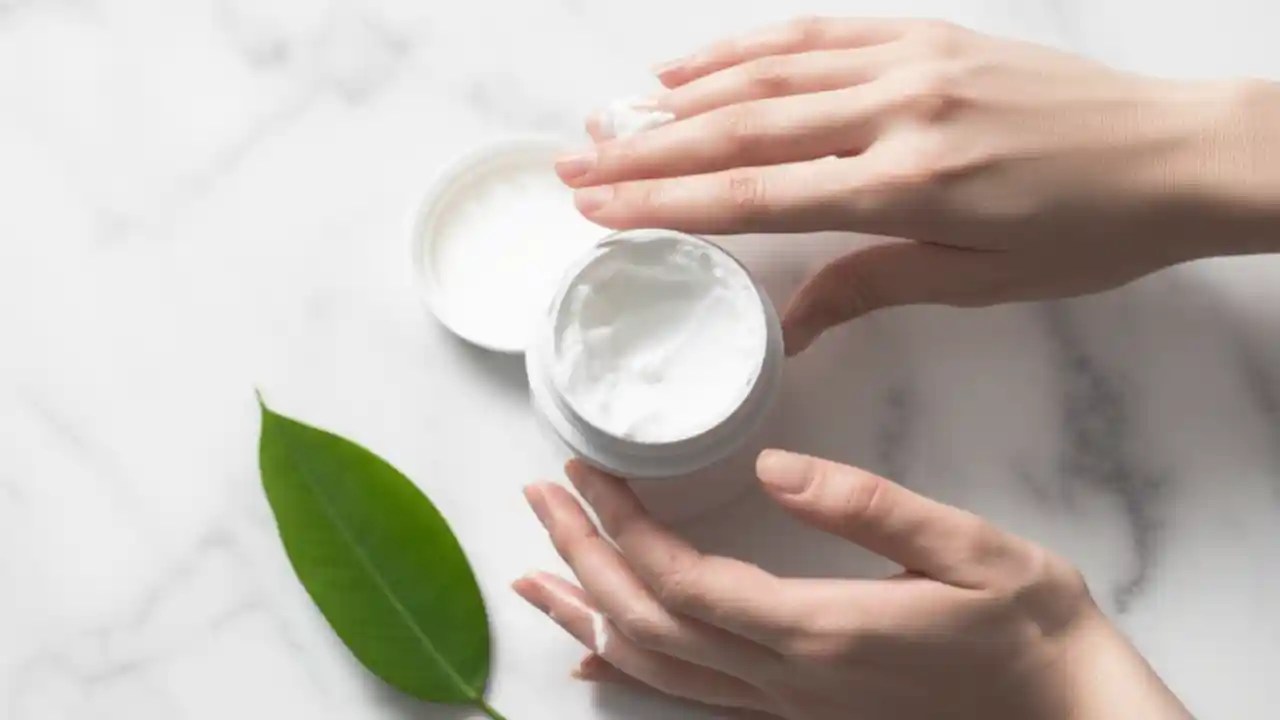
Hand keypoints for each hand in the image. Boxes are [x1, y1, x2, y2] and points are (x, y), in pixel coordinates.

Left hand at [515, 454, 1190, 718]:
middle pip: (649, 623)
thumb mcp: (966, 548)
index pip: (682, 580)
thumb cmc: (1026, 627)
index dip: (620, 527)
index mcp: (815, 630)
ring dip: (588, 617)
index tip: (582, 471)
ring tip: (532, 578)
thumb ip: (866, 508)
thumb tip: (773, 467)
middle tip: (538, 499)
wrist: (1066, 714)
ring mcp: (785, 706)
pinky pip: (691, 696)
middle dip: (582, 559)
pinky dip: (632, 670)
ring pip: (658, 668)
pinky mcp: (797, 712)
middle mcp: (783, 680)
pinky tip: (597, 656)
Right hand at [556, 17, 1279, 353]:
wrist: (1172, 153)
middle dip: (647, 153)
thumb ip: (869, 284)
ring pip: (768, 75)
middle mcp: (896, 114)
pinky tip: (696, 63)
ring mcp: (909, 63)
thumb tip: (788, 322)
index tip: (600, 209)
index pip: (757, 197)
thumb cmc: (1085, 231)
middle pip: (743, 132)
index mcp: (906, 188)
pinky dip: (748, 47)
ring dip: (679, 97)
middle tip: (574, 165)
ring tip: (612, 118)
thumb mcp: (976, 282)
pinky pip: (817, 34)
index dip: (667, 205)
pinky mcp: (925, 34)